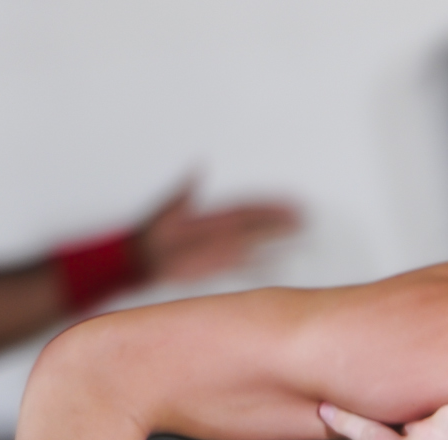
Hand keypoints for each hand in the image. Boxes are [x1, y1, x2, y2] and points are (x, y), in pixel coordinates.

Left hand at [134, 181, 300, 285]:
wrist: (144, 257)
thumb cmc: (154, 232)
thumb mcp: (169, 206)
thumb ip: (185, 188)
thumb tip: (197, 166)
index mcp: (215, 214)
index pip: (250, 207)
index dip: (270, 204)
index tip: (289, 201)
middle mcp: (224, 230)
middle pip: (259, 223)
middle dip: (281, 220)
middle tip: (302, 217)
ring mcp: (224, 248)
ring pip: (258, 241)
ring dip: (277, 238)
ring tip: (298, 233)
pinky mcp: (219, 264)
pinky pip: (246, 264)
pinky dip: (262, 263)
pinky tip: (277, 262)